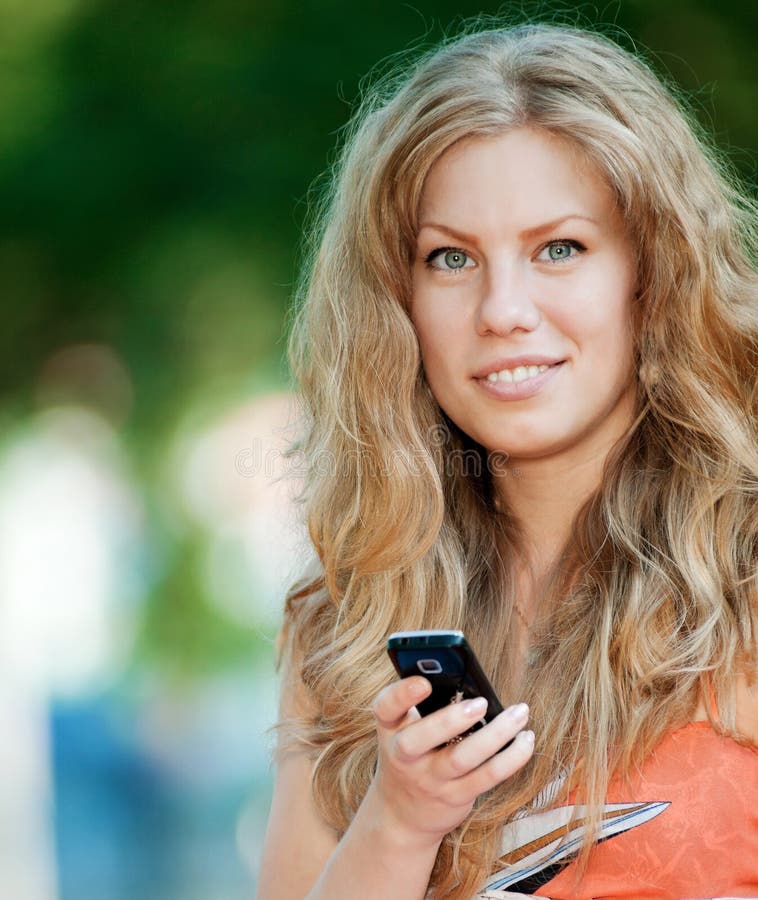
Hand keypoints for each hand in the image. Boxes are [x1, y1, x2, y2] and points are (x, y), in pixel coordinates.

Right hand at [366, 676, 534, 848]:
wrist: (401, 814)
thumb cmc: (411, 754)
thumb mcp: (404, 728)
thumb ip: (426, 705)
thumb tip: (470, 681)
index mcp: (390, 728)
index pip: (385, 707)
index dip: (402, 694)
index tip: (423, 682)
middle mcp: (403, 756)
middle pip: (419, 739)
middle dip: (450, 720)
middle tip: (481, 703)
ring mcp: (429, 779)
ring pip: (462, 759)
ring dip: (495, 735)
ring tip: (519, 713)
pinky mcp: (456, 797)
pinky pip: (487, 777)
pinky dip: (511, 758)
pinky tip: (526, 739)